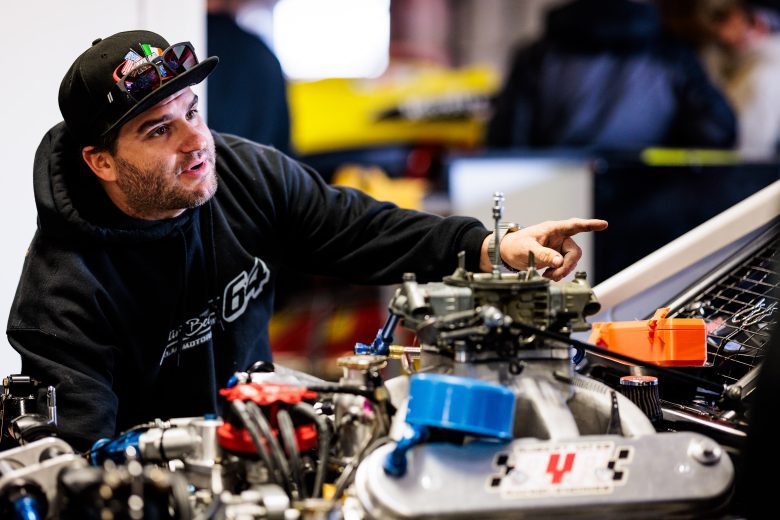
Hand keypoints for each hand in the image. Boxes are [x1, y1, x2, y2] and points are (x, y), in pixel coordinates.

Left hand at [480, 218, 607, 280]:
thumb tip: (559, 262)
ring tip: (548, 276)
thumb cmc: (515, 245)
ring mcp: (558, 248)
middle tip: (555, 275)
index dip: (590, 225)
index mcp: (553, 229)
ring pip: (570, 261)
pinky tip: (549, 276)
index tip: (603, 224)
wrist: (507, 253)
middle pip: (574, 252)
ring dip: (562, 271)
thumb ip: (544, 254)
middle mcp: (559, 238)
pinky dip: (559, 273)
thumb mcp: (528, 249)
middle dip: (567, 265)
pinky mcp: (555, 258)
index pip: (574, 225)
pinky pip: (564, 267)